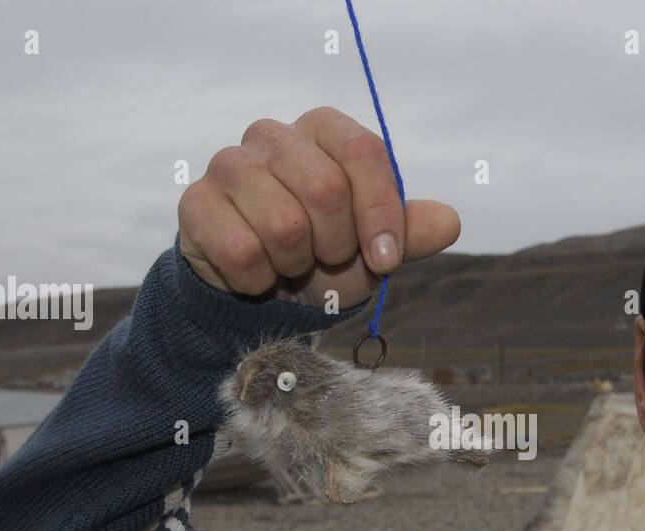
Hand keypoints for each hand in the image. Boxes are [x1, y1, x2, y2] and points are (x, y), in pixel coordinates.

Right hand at [177, 106, 460, 307]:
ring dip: (296, 264)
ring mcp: (229, 164)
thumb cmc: (324, 253)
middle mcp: (273, 135)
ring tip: (290, 263)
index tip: (387, 259)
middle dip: (337, 243)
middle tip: (327, 257)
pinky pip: (241, 251)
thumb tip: (449, 222)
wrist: (262, 286)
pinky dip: (259, 280)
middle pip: (326, 189)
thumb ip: (410, 233)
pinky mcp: (196, 202)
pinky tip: (258, 274)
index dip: (382, 213)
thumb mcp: (374, 248)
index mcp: (324, 130)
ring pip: (283, 225)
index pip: (365, 153)